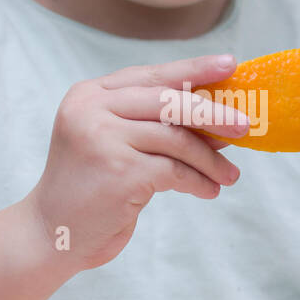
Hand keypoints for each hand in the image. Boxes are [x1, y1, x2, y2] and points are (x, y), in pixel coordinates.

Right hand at [28, 54, 248, 272]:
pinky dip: (197, 181)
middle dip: (213, 113)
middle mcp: (91, 109)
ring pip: (176, 138)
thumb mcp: (116, 145)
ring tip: (230, 175)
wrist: (52, 233)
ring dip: (210, 159)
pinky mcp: (118, 171)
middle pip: (169, 101)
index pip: (150, 76)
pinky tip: (209, 191)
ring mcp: (102, 138)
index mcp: (89, 94)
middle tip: (246, 125)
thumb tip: (219, 116)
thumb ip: (153, 125)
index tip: (229, 65)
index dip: (192, 70)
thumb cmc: (91, 189)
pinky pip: (174, 170)